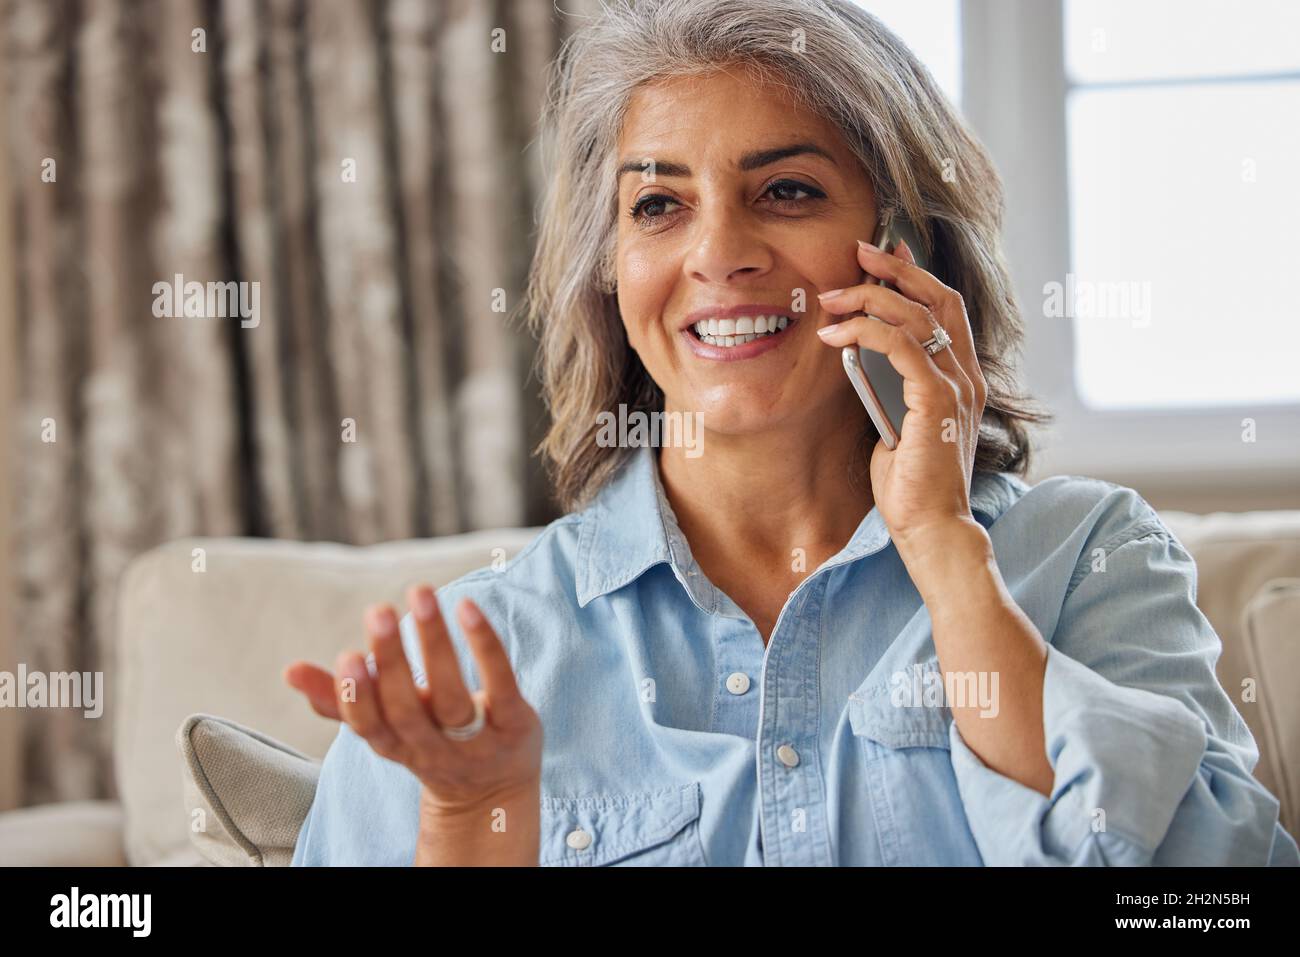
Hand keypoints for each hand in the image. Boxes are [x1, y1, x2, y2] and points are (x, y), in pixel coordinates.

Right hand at [283, 587, 542, 816]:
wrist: (494, 792)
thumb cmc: (429, 744)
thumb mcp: (386, 728)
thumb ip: (341, 701)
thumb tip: (289, 670)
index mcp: (397, 747)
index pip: (372, 728)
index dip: (358, 698)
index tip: (347, 656)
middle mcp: (434, 749)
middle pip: (409, 711)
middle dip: (392, 662)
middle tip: (378, 610)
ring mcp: (477, 740)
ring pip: (453, 697)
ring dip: (434, 644)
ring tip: (419, 593)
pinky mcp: (516, 724)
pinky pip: (500, 683)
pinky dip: (484, 646)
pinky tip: (467, 608)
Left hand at [815, 238, 987, 546]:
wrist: (930, 528)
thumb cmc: (910, 485)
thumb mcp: (896, 424)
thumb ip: (889, 387)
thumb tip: (857, 352)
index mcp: (962, 378)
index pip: (946, 308)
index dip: (916, 274)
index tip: (884, 251)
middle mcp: (967, 376)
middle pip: (938, 298)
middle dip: (896, 267)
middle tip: (858, 250)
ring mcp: (957, 387)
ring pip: (916, 316)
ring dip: (869, 297)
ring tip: (831, 297)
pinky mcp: (937, 401)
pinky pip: (903, 346)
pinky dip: (866, 330)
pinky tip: (835, 334)